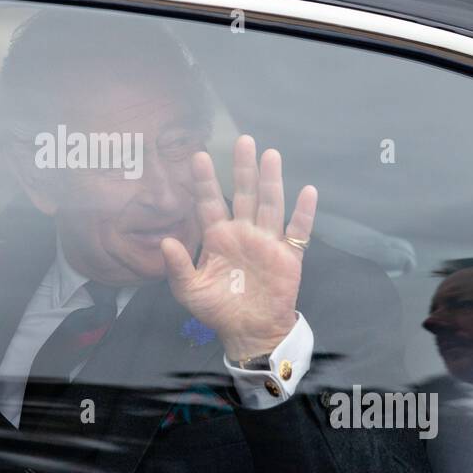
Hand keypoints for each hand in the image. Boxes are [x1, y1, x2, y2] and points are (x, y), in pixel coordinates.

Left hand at [160, 135, 317, 361]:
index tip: (198, 156)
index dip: (205, 181)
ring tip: (270, 154)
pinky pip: (297, 230)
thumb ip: (177, 267)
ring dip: (270, 180)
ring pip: (269, 204)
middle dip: (242, 168)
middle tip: (242, 140)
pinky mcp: (288, 255)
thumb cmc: (218, 310)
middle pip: (243, 193)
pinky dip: (303, 212)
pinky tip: (307, 192)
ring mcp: (267, 241)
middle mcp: (243, 232)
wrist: (250, 332)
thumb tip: (166, 241)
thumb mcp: (190, 291)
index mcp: (217, 237)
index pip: (210, 202)